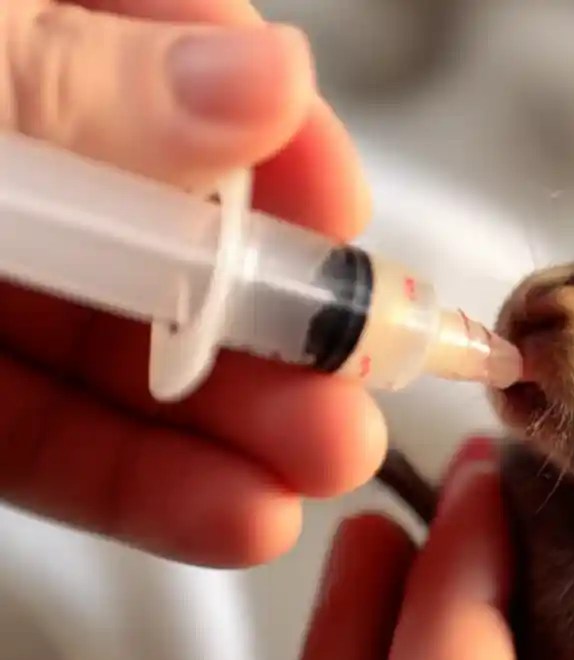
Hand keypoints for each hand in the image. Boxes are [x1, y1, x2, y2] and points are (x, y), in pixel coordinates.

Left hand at [0, 0, 386, 566]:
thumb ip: (76, 82)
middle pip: (190, 236)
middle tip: (357, 370)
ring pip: (136, 353)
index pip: (194, 77)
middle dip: (289, 318)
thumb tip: (262, 82)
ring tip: (325, 461)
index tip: (337, 213)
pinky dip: (150, 490)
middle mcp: (27, 167)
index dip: (284, 146)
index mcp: (22, 45)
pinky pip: (54, 442)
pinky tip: (237, 515)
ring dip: (247, 421)